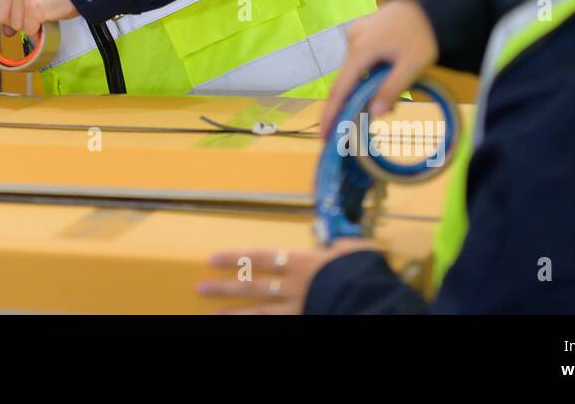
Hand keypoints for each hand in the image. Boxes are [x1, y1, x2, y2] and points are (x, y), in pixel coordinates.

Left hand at [0, 0, 78, 40]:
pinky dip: (37, 29)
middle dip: (13, 21)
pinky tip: (46, 17)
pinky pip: (28, 30)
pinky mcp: (34, 7)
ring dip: (27, 24)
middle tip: (30, 11)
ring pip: (13, 25)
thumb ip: (8, 0)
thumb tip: (4, 29)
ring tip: (40, 10)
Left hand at [197, 241, 381, 313]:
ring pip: (259, 312)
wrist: (374, 298)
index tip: (213, 258)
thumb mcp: (356, 251)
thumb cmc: (365, 271)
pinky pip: (278, 325)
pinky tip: (244, 327)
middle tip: (200, 287)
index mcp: (302, 262)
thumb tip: (340, 247)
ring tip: (211, 315)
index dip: (235, 258)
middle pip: (251, 286)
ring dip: (234, 313)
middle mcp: (293, 286)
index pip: (260, 258)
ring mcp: (298, 308)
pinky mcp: (306, 321)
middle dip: (224, 287)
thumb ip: (342, 248)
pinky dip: (260, 325)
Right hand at [319, 0, 438, 135]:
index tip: (323, 136)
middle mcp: (352, 41)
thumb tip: (375, 113)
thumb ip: (392, 89)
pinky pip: (358, 60)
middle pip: (344, 81)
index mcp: (361, 50)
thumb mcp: (413, 65)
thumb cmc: (422, 35)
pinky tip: (378, 84)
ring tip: (375, 106)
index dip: (331, 114)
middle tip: (349, 130)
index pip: (340, 89)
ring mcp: (355, 34)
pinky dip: (364, 76)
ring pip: (352, 71)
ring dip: (359, 90)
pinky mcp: (362, 32)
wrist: (429, 5)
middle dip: (347, 105)